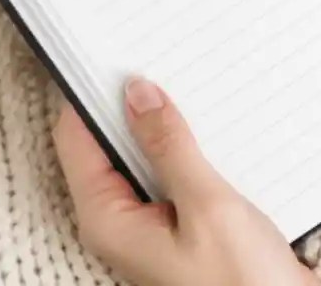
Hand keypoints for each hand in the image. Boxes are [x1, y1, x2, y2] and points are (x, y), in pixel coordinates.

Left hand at [52, 77, 317, 285]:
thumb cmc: (242, 282)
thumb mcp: (208, 204)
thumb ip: (171, 146)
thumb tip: (140, 94)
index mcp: (109, 220)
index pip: (77, 139)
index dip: (93, 95)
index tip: (119, 57)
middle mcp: (123, 223)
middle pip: (111, 146)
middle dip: (138, 108)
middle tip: (169, 67)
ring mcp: (153, 225)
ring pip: (148, 158)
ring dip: (173, 130)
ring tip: (202, 96)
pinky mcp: (184, 226)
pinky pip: (177, 175)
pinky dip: (195, 152)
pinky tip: (222, 135)